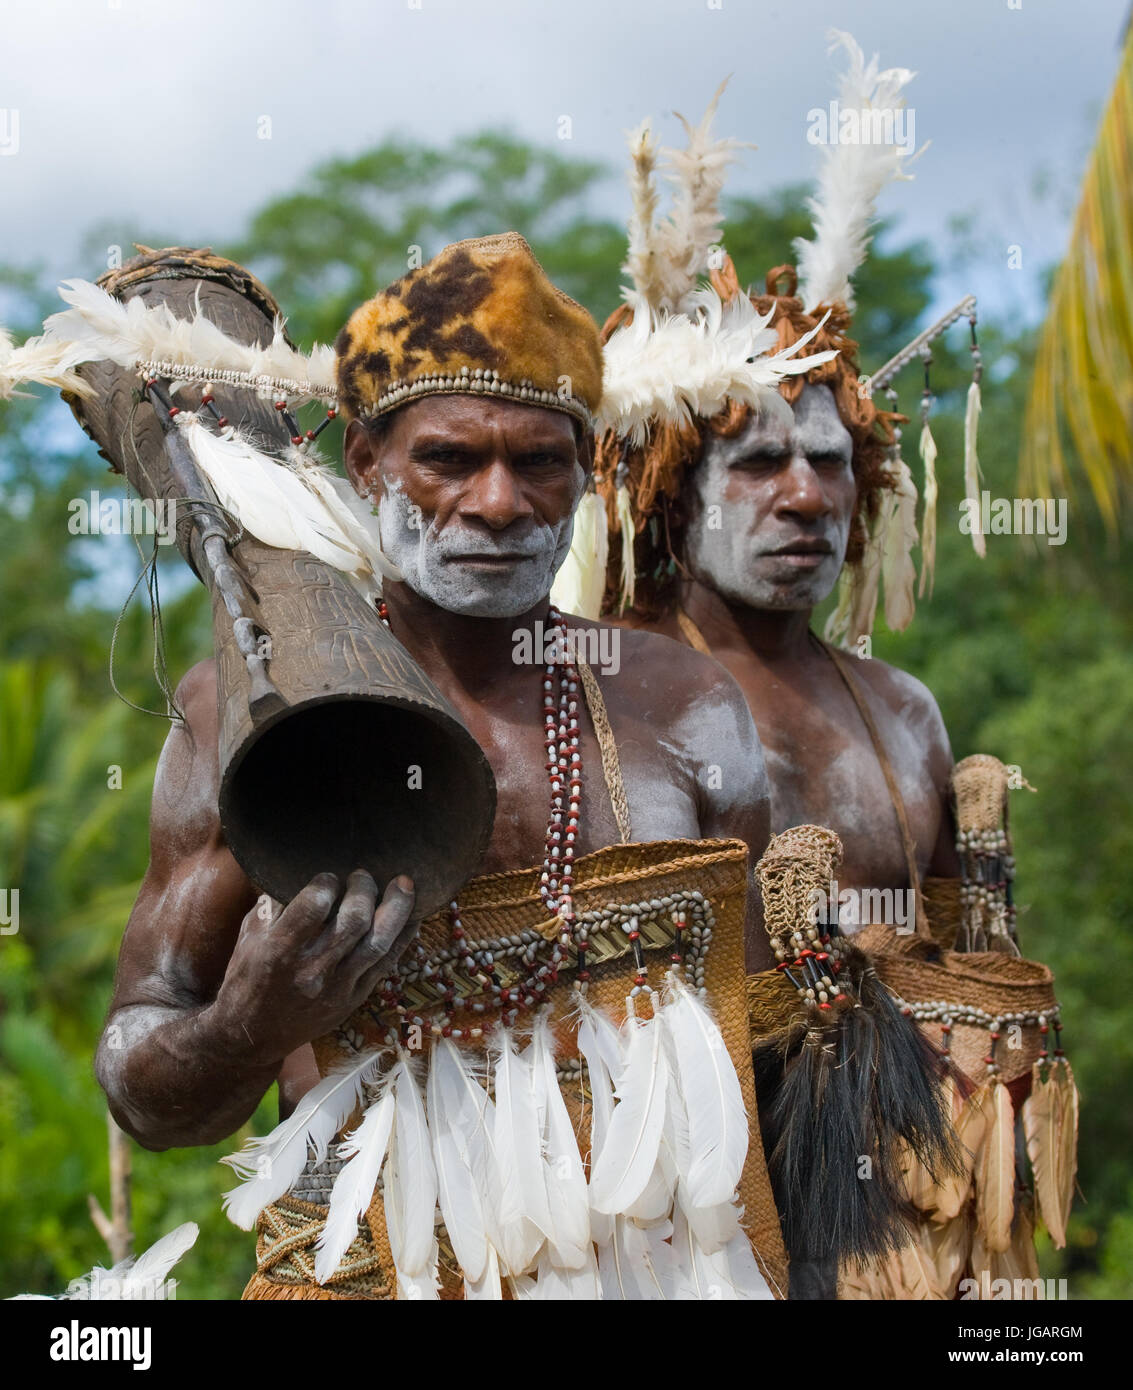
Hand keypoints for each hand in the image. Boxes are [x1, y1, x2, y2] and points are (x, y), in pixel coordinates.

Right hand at [206, 870, 415, 1064]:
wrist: (251, 1036)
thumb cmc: (247, 977)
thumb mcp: (249, 936)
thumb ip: (275, 904)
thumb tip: (303, 867)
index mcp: (279, 951)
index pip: (313, 906)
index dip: (327, 882)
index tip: (330, 875)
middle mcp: (310, 971)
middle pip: (353, 921)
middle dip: (365, 889)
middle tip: (363, 875)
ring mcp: (336, 989)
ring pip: (378, 943)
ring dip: (396, 909)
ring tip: (404, 884)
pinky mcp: (353, 1000)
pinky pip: (386, 965)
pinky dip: (403, 938)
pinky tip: (412, 916)